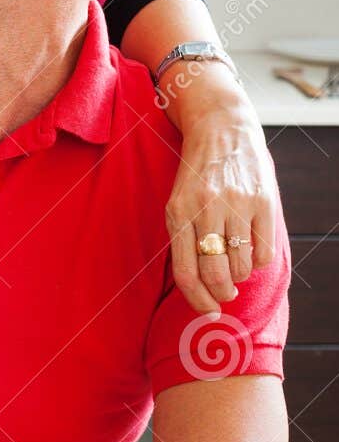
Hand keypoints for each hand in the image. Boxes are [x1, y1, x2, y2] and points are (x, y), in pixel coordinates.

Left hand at [161, 73, 277, 314]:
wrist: (222, 129)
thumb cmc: (197, 175)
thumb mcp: (178, 202)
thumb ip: (183, 240)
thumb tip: (198, 289)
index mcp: (178, 213)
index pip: (186, 274)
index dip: (197, 301)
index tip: (207, 313)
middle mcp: (205, 209)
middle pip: (215, 275)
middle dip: (220, 295)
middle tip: (224, 295)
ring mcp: (236, 204)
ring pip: (240, 267)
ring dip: (239, 276)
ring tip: (235, 264)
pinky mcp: (262, 200)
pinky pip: (262, 253)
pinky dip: (257, 261)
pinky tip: (250, 249)